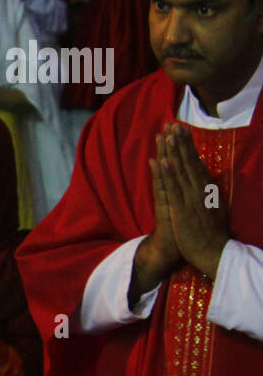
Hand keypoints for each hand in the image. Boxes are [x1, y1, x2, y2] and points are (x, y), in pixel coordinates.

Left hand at [160, 122, 229, 277]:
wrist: (213, 253)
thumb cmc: (211, 232)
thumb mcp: (214, 207)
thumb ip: (209, 191)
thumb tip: (207, 176)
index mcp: (208, 189)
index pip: (196, 162)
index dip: (188, 145)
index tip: (182, 129)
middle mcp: (200, 190)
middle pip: (188, 161)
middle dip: (180, 142)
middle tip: (173, 123)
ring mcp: (191, 198)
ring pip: (180, 170)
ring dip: (173, 151)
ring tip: (166, 134)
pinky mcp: (181, 209)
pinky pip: (173, 188)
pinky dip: (167, 173)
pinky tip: (162, 160)